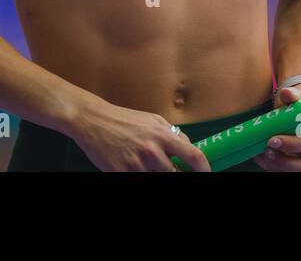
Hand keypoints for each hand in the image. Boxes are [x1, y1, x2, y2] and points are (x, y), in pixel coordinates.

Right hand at [69, 100, 212, 171]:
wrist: (93, 120)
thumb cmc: (123, 120)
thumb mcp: (152, 120)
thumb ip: (172, 134)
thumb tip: (190, 147)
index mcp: (162, 135)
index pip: (194, 156)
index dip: (204, 169)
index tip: (206, 173)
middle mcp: (152, 150)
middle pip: (175, 174)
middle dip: (174, 173)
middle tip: (168, 168)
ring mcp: (136, 164)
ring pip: (157, 178)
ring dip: (155, 173)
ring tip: (144, 162)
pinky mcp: (121, 173)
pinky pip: (138, 180)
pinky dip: (140, 174)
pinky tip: (133, 166)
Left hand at [252, 83, 300, 170]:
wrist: (291, 111)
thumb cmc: (296, 105)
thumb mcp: (295, 98)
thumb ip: (293, 95)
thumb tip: (286, 93)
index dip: (293, 144)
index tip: (273, 139)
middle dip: (284, 159)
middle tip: (266, 147)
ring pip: (296, 171)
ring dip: (277, 165)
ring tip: (261, 153)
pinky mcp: (297, 167)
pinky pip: (285, 172)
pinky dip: (271, 166)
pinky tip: (260, 156)